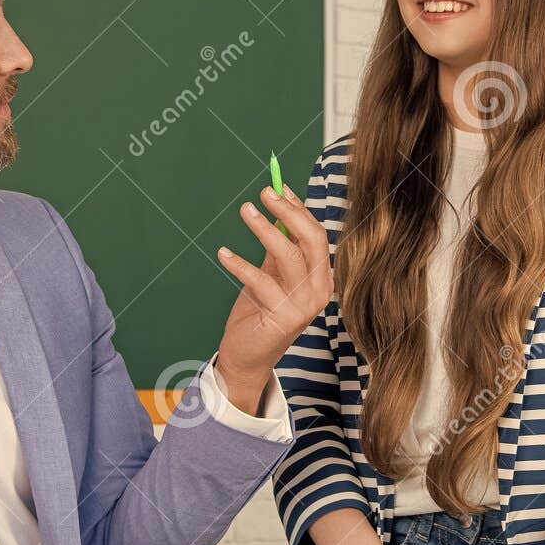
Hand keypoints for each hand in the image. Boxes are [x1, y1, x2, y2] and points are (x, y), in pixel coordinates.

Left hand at [214, 185, 332, 413]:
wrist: (248, 357)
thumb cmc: (258, 312)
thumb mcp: (270, 274)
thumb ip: (276, 246)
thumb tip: (274, 206)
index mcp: (321, 277)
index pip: (316, 234)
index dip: (298, 209)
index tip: (278, 187)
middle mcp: (319, 291)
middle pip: (312, 240)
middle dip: (289, 212)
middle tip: (265, 192)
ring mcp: (304, 306)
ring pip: (289, 256)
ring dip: (265, 230)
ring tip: (245, 211)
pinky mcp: (283, 318)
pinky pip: (260, 282)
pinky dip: (239, 264)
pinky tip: (223, 253)